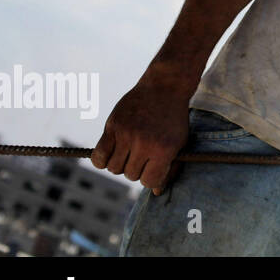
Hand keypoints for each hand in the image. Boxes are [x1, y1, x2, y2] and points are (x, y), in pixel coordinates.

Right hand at [90, 64, 197, 194]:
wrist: (165, 87)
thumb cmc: (174, 118)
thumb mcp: (180, 142)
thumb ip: (170, 168)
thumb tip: (156, 192)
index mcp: (164, 149)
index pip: (149, 181)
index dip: (150, 178)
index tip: (152, 168)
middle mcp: (144, 143)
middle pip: (130, 175)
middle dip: (136, 168)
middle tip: (141, 155)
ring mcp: (127, 134)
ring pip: (113, 168)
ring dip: (120, 164)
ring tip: (129, 152)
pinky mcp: (112, 126)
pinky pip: (99, 156)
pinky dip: (101, 160)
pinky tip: (111, 153)